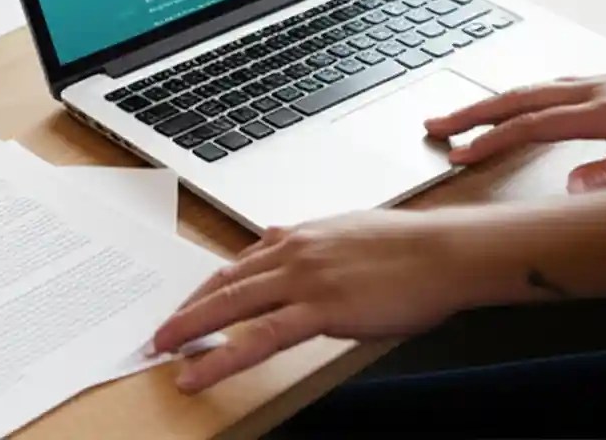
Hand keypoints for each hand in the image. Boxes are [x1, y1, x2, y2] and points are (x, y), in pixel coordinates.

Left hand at [152, 210, 470, 393]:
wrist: (446, 251)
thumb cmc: (408, 248)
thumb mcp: (348, 234)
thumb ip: (312, 244)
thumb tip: (284, 242)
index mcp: (298, 237)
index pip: (237, 265)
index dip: (206, 289)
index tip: (186, 305)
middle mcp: (291, 253)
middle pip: (223, 284)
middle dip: (187, 310)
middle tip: (159, 332)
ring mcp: (303, 279)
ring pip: (231, 307)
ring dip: (190, 330)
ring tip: (162, 351)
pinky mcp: (320, 308)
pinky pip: (258, 337)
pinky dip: (221, 358)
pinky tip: (198, 372)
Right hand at [424, 70, 605, 192]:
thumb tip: (573, 184)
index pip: (532, 125)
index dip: (490, 141)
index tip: (457, 154)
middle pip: (523, 96)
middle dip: (474, 111)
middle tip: (436, 124)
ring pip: (541, 85)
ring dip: (499, 101)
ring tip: (468, 116)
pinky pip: (563, 84)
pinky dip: (532, 95)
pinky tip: (530, 103)